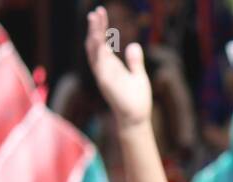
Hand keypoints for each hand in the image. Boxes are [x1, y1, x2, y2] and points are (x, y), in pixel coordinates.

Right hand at [86, 6, 151, 129]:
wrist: (137, 119)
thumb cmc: (136, 100)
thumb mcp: (138, 75)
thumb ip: (134, 61)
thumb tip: (133, 45)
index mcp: (110, 65)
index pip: (102, 42)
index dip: (100, 28)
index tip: (101, 13)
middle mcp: (103, 68)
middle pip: (94, 43)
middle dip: (95, 27)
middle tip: (96, 11)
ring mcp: (103, 75)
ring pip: (94, 51)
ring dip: (94, 35)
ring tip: (95, 19)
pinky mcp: (105, 82)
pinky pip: (99, 64)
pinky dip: (98, 51)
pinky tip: (99, 38)